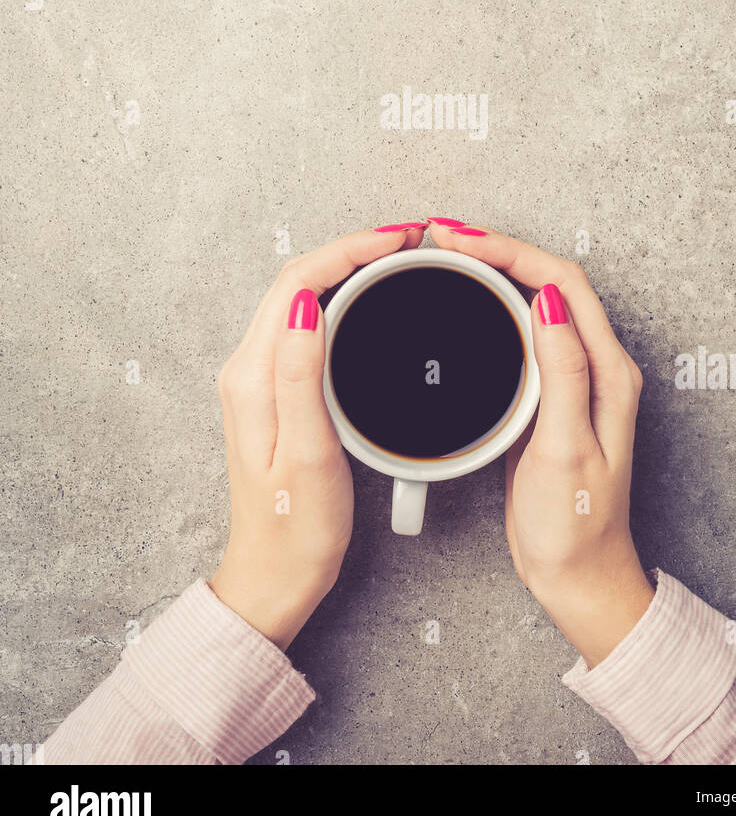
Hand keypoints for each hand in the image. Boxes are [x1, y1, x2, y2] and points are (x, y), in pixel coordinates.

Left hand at [210, 223, 426, 648]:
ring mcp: (258, 378)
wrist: (273, 577)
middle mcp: (248, 369)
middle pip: (297, 280)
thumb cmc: (295, 530)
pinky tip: (369, 298)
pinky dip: (340, 296)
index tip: (397, 238)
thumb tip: (306, 304)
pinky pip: (305, 322)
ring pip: (300, 296)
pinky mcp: (273, 390)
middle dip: (351, 247)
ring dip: (346, 267)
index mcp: (253, 377)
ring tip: (395, 256)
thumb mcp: (308, 455)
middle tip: (407, 239)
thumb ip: (302, 376)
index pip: (298, 284)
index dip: (349, 249)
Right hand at [427, 219, 654, 666]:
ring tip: (448, 254)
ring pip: (533, 299)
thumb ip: (562, 372)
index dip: (510, 250)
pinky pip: (521, 330)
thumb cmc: (574, 526)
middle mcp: (596, 365)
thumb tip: (547, 301)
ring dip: (493, 270)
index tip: (461, 239)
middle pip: (548, 279)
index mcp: (607, 371)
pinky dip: (490, 304)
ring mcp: (573, 378)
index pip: (561, 282)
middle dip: (497, 247)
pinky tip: (463, 303)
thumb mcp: (565, 449)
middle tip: (443, 236)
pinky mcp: (548, 395)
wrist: (578, 575)